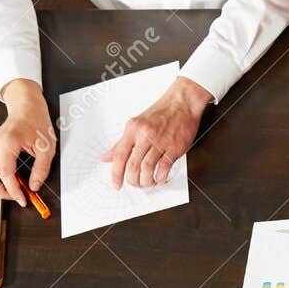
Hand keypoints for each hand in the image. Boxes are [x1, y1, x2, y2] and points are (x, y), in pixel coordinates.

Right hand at [0, 79, 53, 205]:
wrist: (27, 107)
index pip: (5, 174)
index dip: (13, 191)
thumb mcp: (47, 148)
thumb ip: (41, 169)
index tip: (23, 200)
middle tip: (15, 196)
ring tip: (6, 189)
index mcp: (8, 144)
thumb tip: (34, 187)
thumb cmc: (37, 123)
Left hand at [103, 75, 209, 189]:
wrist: (181, 103)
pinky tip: (160, 179)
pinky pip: (164, 168)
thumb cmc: (161, 113)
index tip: (116, 184)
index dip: (116, 173)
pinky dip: (161, 178)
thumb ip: (122, 143)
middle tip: (135, 184)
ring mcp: (160, 142)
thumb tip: (107, 157)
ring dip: (146, 181)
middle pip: (133, 165)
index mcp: (133, 129)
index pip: (119, 155)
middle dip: (133, 180)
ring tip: (147, 182)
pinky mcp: (174, 147)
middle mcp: (145, 135)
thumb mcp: (137, 124)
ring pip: (147, 169)